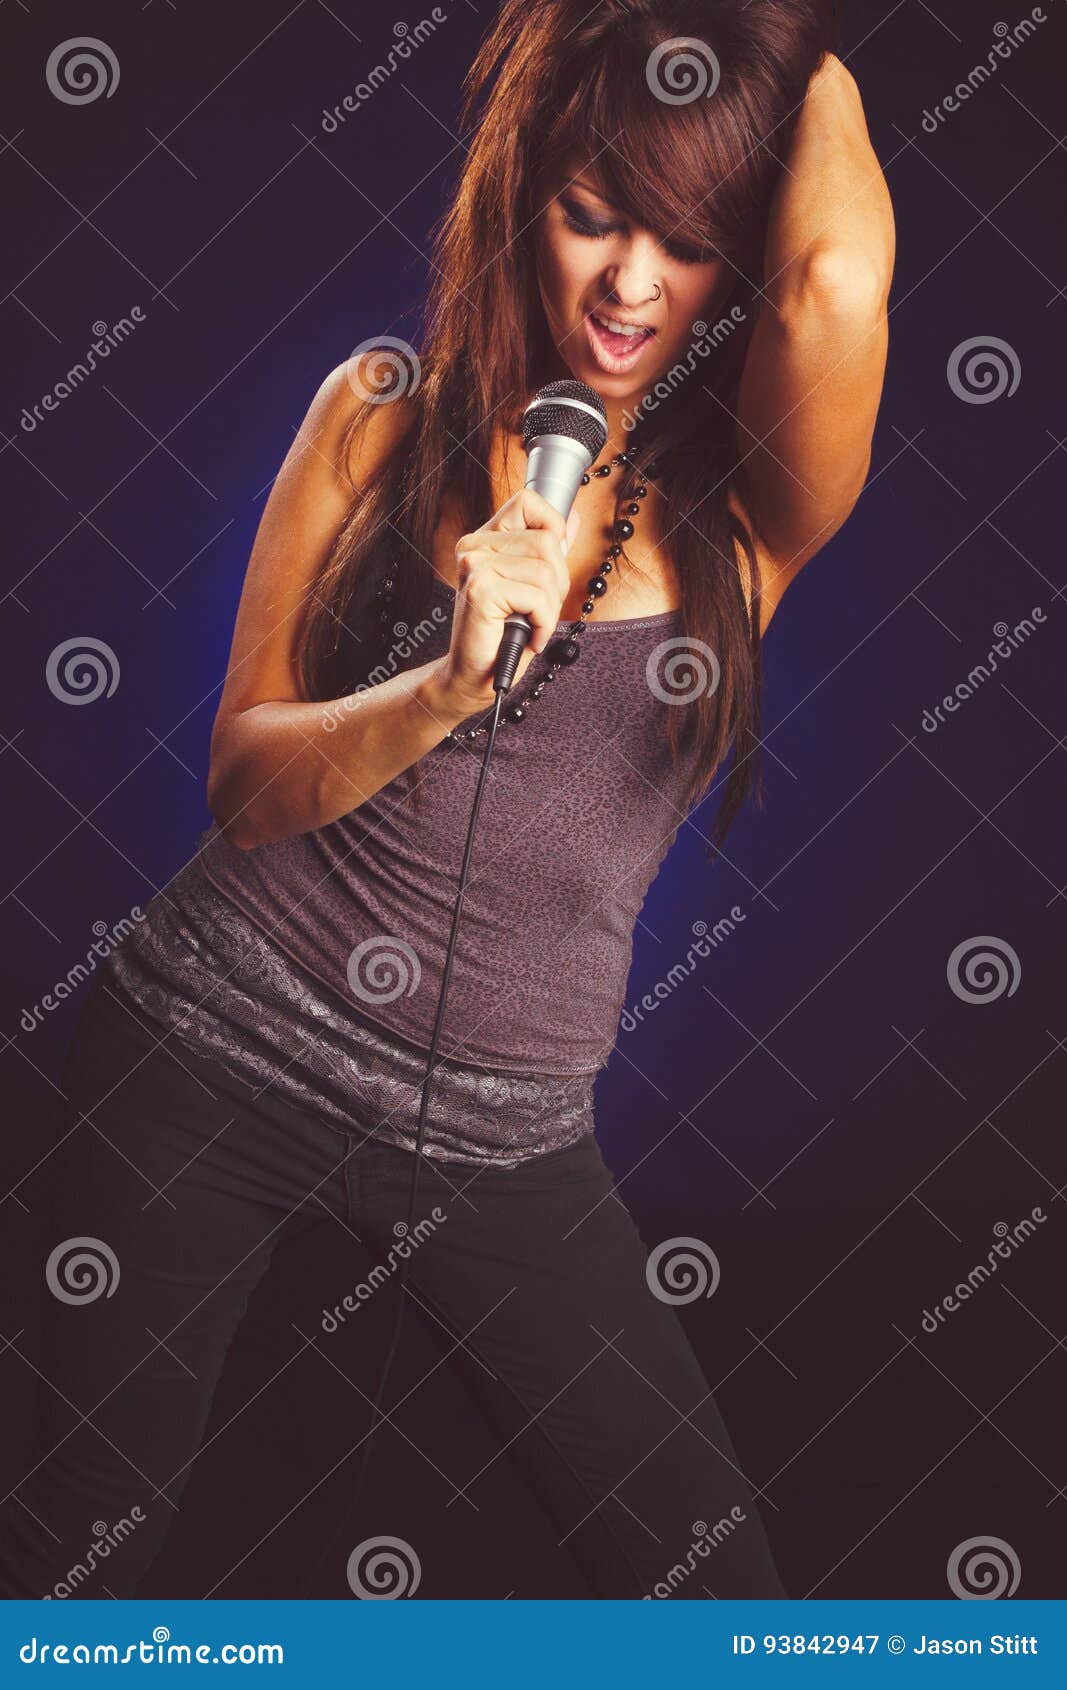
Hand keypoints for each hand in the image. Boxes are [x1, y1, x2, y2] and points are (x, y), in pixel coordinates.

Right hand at [435, 487, 579, 716]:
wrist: (475, 676)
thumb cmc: (503, 634)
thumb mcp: (532, 585)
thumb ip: (549, 549)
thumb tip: (571, 516)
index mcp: (486, 539)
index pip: (528, 502)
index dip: (552, 528)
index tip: (549, 565)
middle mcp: (475, 547)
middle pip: (548, 542)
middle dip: (557, 582)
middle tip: (539, 610)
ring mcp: (475, 566)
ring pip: (546, 572)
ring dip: (550, 608)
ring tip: (532, 624)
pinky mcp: (481, 590)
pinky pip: (538, 598)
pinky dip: (544, 624)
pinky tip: (530, 636)